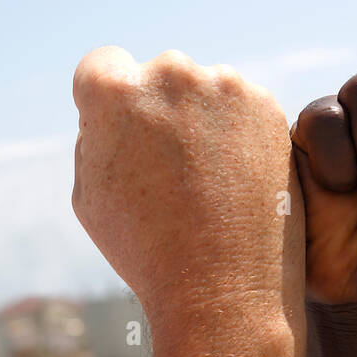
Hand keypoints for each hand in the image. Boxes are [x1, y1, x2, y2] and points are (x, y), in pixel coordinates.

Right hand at [72, 47, 303, 326]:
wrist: (222, 290)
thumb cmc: (147, 251)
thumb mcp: (89, 194)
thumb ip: (96, 135)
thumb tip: (116, 110)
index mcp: (113, 91)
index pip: (101, 67)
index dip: (108, 105)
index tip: (124, 140)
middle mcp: (169, 72)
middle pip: (158, 77)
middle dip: (160, 111)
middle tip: (171, 173)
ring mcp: (224, 85)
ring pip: (205, 91)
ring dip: (203, 120)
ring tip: (208, 186)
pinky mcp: (267, 106)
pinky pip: (244, 109)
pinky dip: (241, 135)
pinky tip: (236, 183)